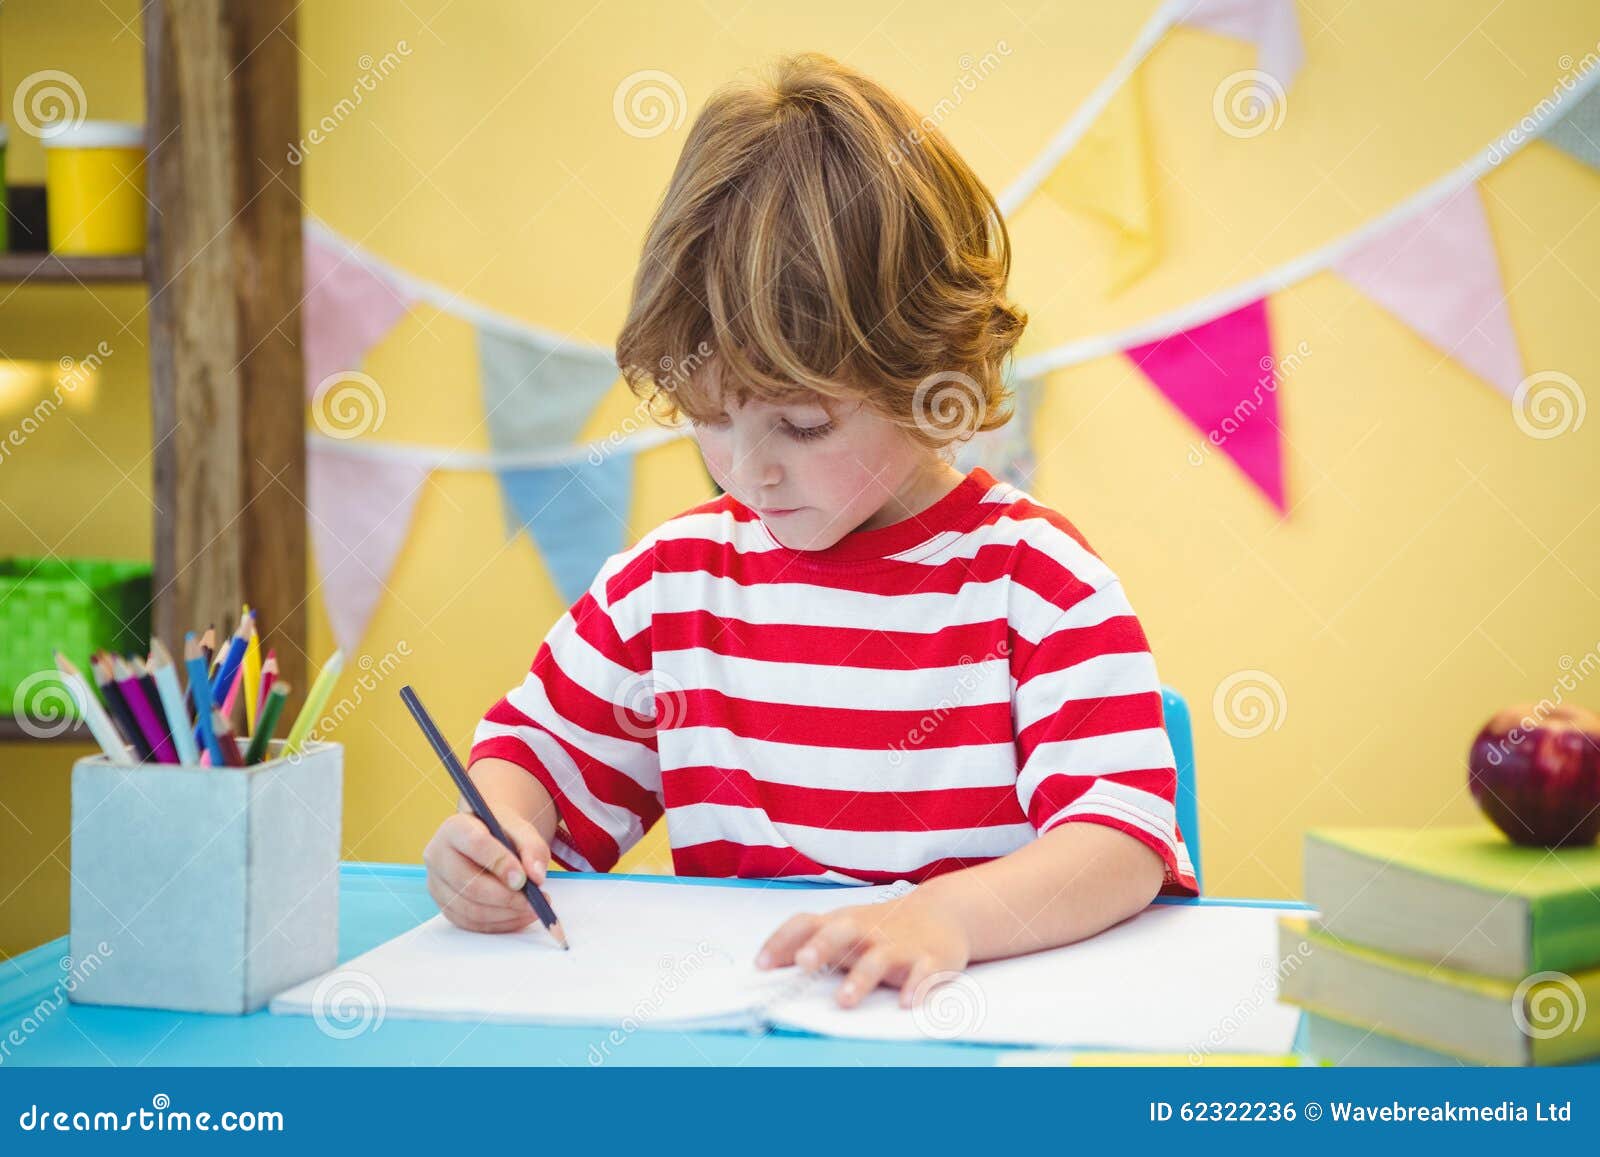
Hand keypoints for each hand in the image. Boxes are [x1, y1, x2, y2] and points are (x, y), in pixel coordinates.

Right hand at [423, 811, 550, 932]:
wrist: (487, 838)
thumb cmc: (502, 833)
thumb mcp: (521, 830)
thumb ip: (532, 848)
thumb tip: (536, 877)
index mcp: (455, 828)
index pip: (476, 844)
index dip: (500, 863)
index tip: (523, 879)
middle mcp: (438, 856)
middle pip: (470, 885)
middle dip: (506, 898)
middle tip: (534, 902)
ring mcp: (437, 884)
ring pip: (470, 910)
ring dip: (506, 914)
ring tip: (532, 909)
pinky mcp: (445, 905)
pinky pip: (471, 923)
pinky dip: (499, 924)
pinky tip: (519, 915)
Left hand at [754, 894, 970, 1007]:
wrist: (943, 912)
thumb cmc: (882, 927)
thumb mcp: (845, 928)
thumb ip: (809, 942)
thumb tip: (763, 964)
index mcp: (842, 923)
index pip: (806, 923)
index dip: (782, 941)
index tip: (761, 966)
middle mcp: (868, 932)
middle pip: (842, 932)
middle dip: (822, 946)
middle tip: (804, 964)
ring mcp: (900, 946)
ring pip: (879, 959)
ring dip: (861, 978)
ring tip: (844, 1000)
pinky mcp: (930, 960)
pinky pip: (924, 973)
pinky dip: (917, 987)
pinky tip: (906, 1002)